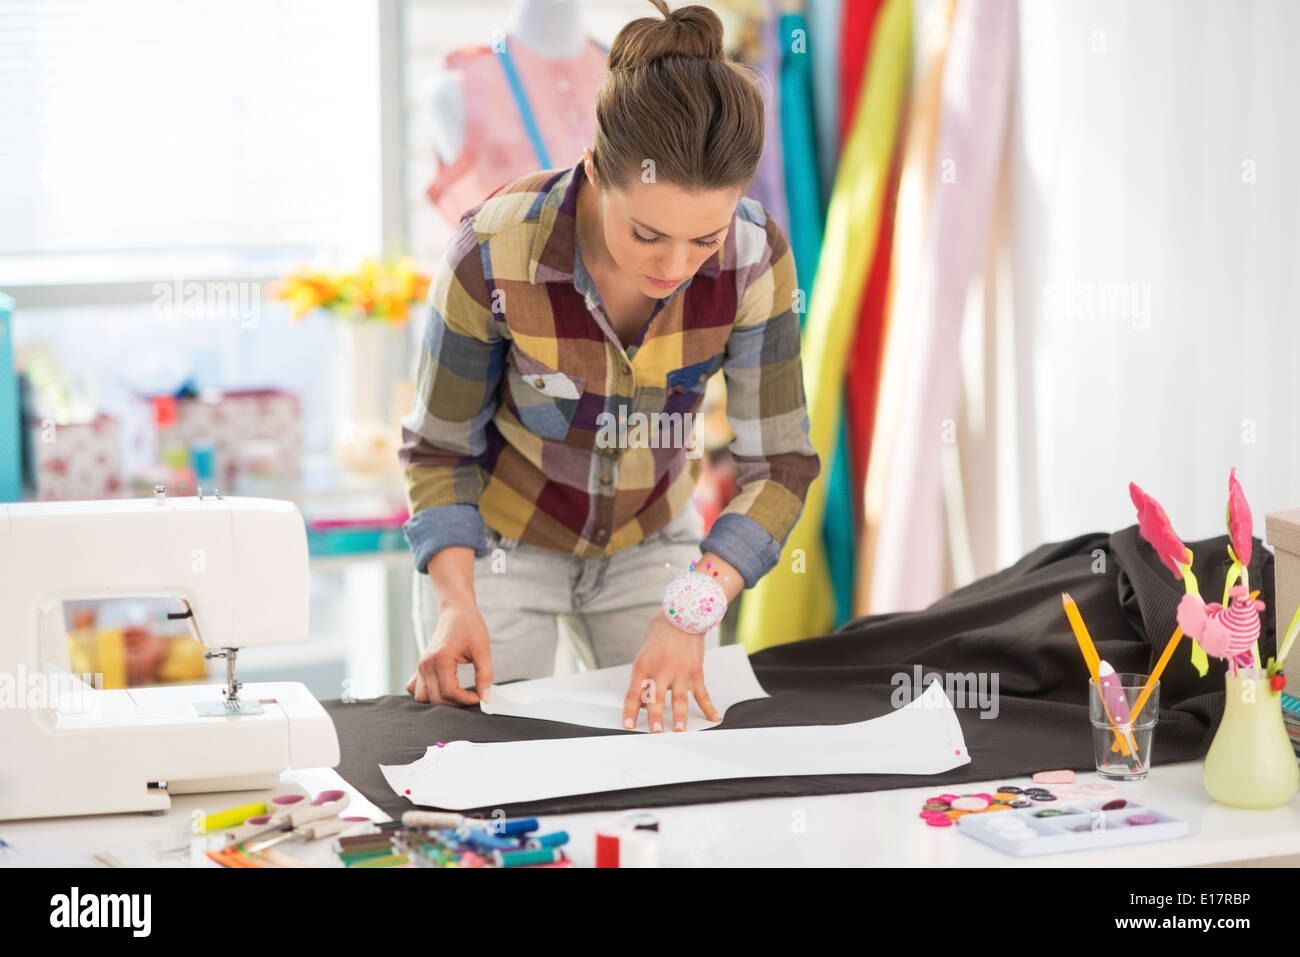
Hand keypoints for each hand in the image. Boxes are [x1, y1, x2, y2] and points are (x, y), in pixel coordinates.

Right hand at [406, 598, 493, 705]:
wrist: (456, 610)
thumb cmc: (469, 625)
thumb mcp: (482, 650)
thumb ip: (484, 675)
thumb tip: (485, 698)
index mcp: (440, 659)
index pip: (448, 692)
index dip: (465, 699)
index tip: (479, 697)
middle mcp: (426, 664)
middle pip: (436, 698)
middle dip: (456, 702)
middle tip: (472, 695)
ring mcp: (421, 665)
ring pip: (423, 697)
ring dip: (440, 701)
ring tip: (458, 693)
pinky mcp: (420, 666)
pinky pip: (415, 688)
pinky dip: (427, 693)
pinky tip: (443, 688)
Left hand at [622, 611, 721, 731]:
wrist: (682, 616)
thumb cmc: (660, 635)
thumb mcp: (644, 654)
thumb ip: (643, 678)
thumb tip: (642, 704)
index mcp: (644, 665)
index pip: (634, 693)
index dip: (630, 711)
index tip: (628, 725)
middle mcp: (661, 669)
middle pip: (656, 698)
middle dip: (655, 717)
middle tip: (655, 732)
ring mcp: (680, 672)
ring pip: (679, 699)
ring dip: (679, 717)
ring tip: (678, 731)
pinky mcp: (696, 672)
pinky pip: (703, 694)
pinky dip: (709, 707)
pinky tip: (714, 717)